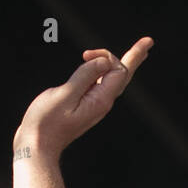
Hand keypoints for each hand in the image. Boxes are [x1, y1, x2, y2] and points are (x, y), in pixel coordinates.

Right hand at [12, 36, 153, 157]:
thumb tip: (104, 61)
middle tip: (149, 41)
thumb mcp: (64, 95)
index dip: (106, 56)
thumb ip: (85, 76)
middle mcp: (102, 102)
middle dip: (135, 56)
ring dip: (125, 63)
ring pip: (114, 80)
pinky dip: (108, 72)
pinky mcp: (85, 105)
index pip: (118, 70)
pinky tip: (109, 68)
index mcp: (100, 100)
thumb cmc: (46, 122)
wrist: (38, 145)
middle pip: (123, 75)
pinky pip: (102, 84)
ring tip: (140, 51)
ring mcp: (95, 105)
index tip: (85, 56)